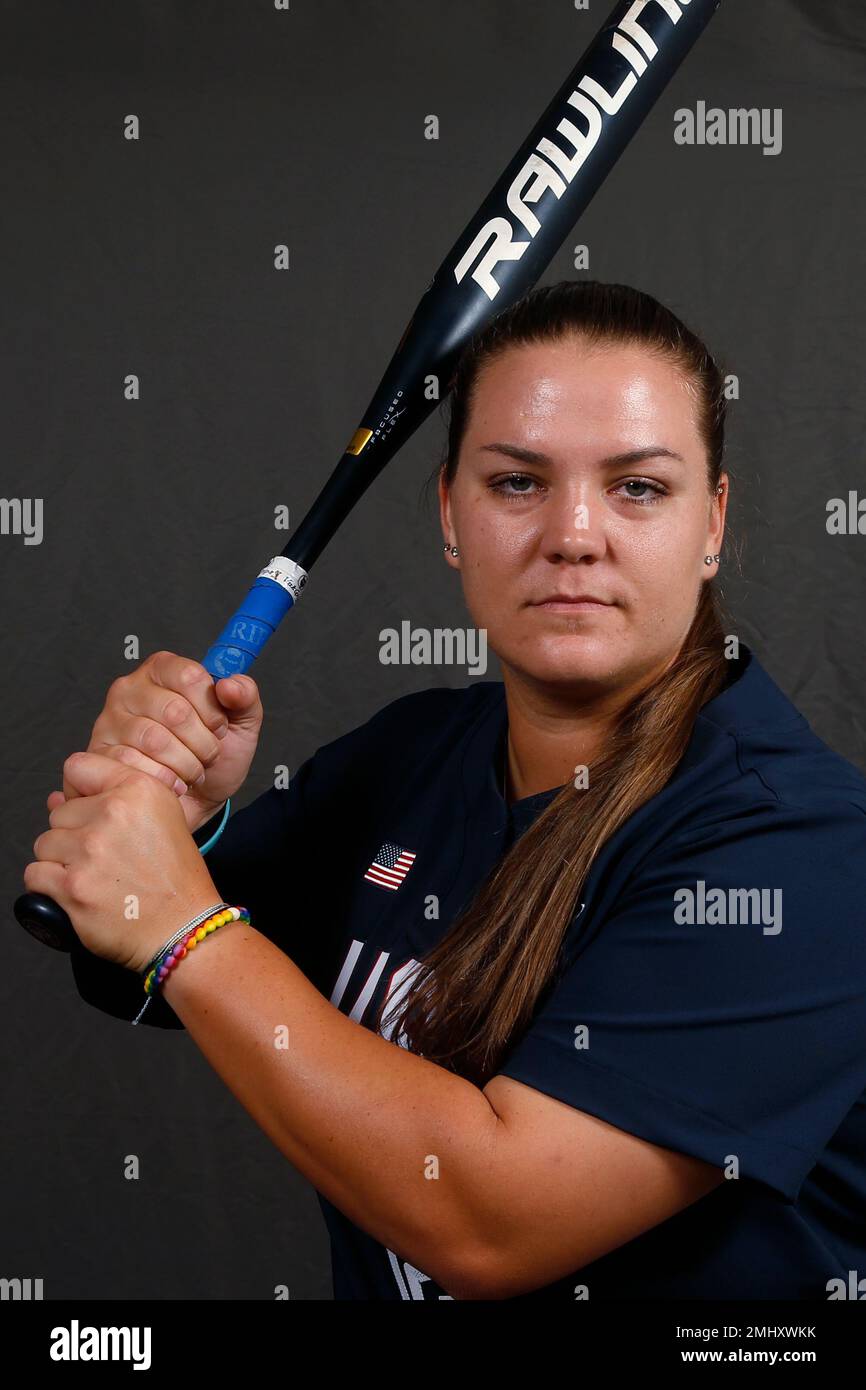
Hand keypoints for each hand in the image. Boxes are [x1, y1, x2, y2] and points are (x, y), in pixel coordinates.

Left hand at [25, 752, 224, 972]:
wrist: (184, 928)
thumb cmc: (175, 879)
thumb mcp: (163, 818)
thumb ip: (113, 799)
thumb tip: (55, 798)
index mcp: (140, 789)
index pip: (78, 767)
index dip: (80, 792)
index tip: (91, 813)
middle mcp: (114, 813)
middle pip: (59, 813)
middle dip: (74, 835)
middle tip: (106, 858)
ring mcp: (90, 850)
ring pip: (44, 844)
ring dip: (61, 861)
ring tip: (94, 877)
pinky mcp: (72, 886)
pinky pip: (35, 875)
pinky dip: (49, 886)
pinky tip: (77, 892)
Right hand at [65, 650, 263, 832]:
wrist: (197, 801)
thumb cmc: (216, 756)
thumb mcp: (241, 723)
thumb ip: (244, 696)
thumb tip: (229, 684)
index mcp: (163, 670)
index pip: (189, 676)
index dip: (212, 709)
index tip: (218, 726)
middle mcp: (131, 688)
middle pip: (174, 711)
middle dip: (202, 742)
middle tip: (206, 754)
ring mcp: (110, 720)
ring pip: (154, 740)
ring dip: (185, 764)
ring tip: (191, 770)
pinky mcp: (99, 753)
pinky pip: (133, 765)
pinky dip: (164, 780)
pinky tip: (172, 783)